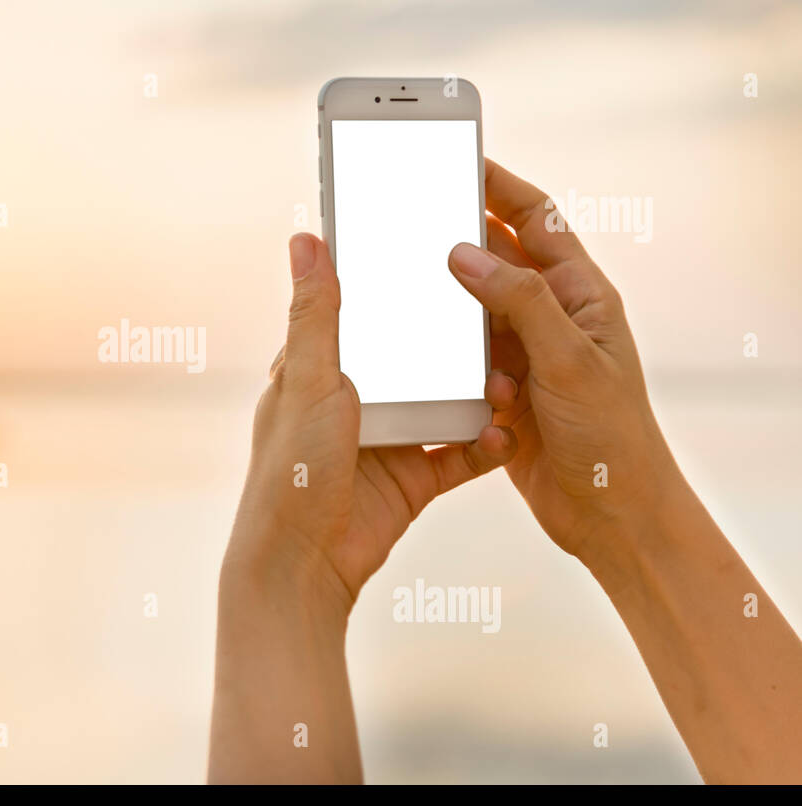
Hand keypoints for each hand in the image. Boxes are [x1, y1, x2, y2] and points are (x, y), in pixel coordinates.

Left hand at [224, 232, 516, 612]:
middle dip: (452, 339)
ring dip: (479, 391)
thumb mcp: (308, 380)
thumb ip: (316, 313)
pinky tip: (510, 433)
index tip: (437, 256)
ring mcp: (386, 441)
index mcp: (317, 372)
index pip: (357, 314)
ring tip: (513, 375)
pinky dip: (486, 444)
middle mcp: (353, 402)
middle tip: (497, 310)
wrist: (305, 566)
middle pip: (412, 357)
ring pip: (444, 402)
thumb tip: (305, 238)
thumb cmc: (293, 472)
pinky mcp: (413, 480)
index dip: (391, 286)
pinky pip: (460, 455)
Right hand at [447, 159, 682, 566]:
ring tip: (410, 296)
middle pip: (495, 262)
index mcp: (580, 296)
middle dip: (457, 244)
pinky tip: (429, 363)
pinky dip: (447, 360)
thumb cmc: (612, 436)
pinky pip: (462, 361)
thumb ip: (520, 301)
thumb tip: (465, 252)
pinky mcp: (501, 393)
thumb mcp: (569, 360)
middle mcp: (551, 319)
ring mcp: (524, 355)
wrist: (611, 515)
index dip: (502, 188)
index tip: (461, 162)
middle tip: (409, 224)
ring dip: (448, 312)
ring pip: (471, 313)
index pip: (538, 221)